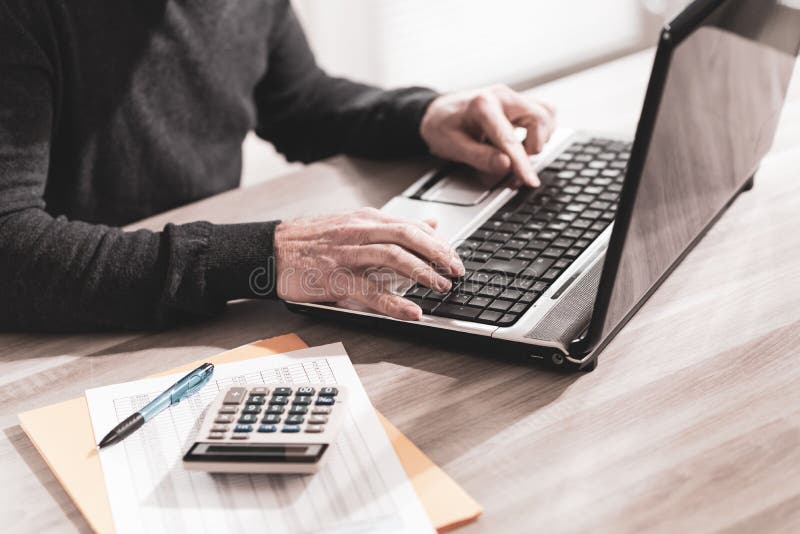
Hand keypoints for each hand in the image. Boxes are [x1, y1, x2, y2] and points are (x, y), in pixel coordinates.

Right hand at [274, 208, 464, 319]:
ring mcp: (347, 254)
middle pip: (408, 236)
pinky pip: (370, 290)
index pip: (410, 225)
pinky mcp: (335, 279)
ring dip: (423, 273)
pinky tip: (411, 312)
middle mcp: (358, 232)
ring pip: (393, 258)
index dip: (438, 242)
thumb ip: (391, 226)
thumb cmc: (310, 241)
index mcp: (365, 219)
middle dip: (438, 254)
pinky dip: (394, 302)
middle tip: (457, 271)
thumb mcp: (353, 224)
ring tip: (441, 287)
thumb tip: (430, 223)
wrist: (270, 250)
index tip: (454, 257)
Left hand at [420, 84, 555, 186]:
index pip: (509, 138)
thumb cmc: (442, 126)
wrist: (438, 112)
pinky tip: (523, 140)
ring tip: (517, 151)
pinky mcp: (520, 103)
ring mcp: (513, 98)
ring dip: (538, 138)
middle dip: (532, 147)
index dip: (522, 163)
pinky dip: (540, 131)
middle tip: (514, 164)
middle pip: (539, 118)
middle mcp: (502, 96)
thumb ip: (480, 157)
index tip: (530, 180)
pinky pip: (544, 113)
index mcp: (482, 105)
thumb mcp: (452, 146)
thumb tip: (506, 166)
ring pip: (546, 114)